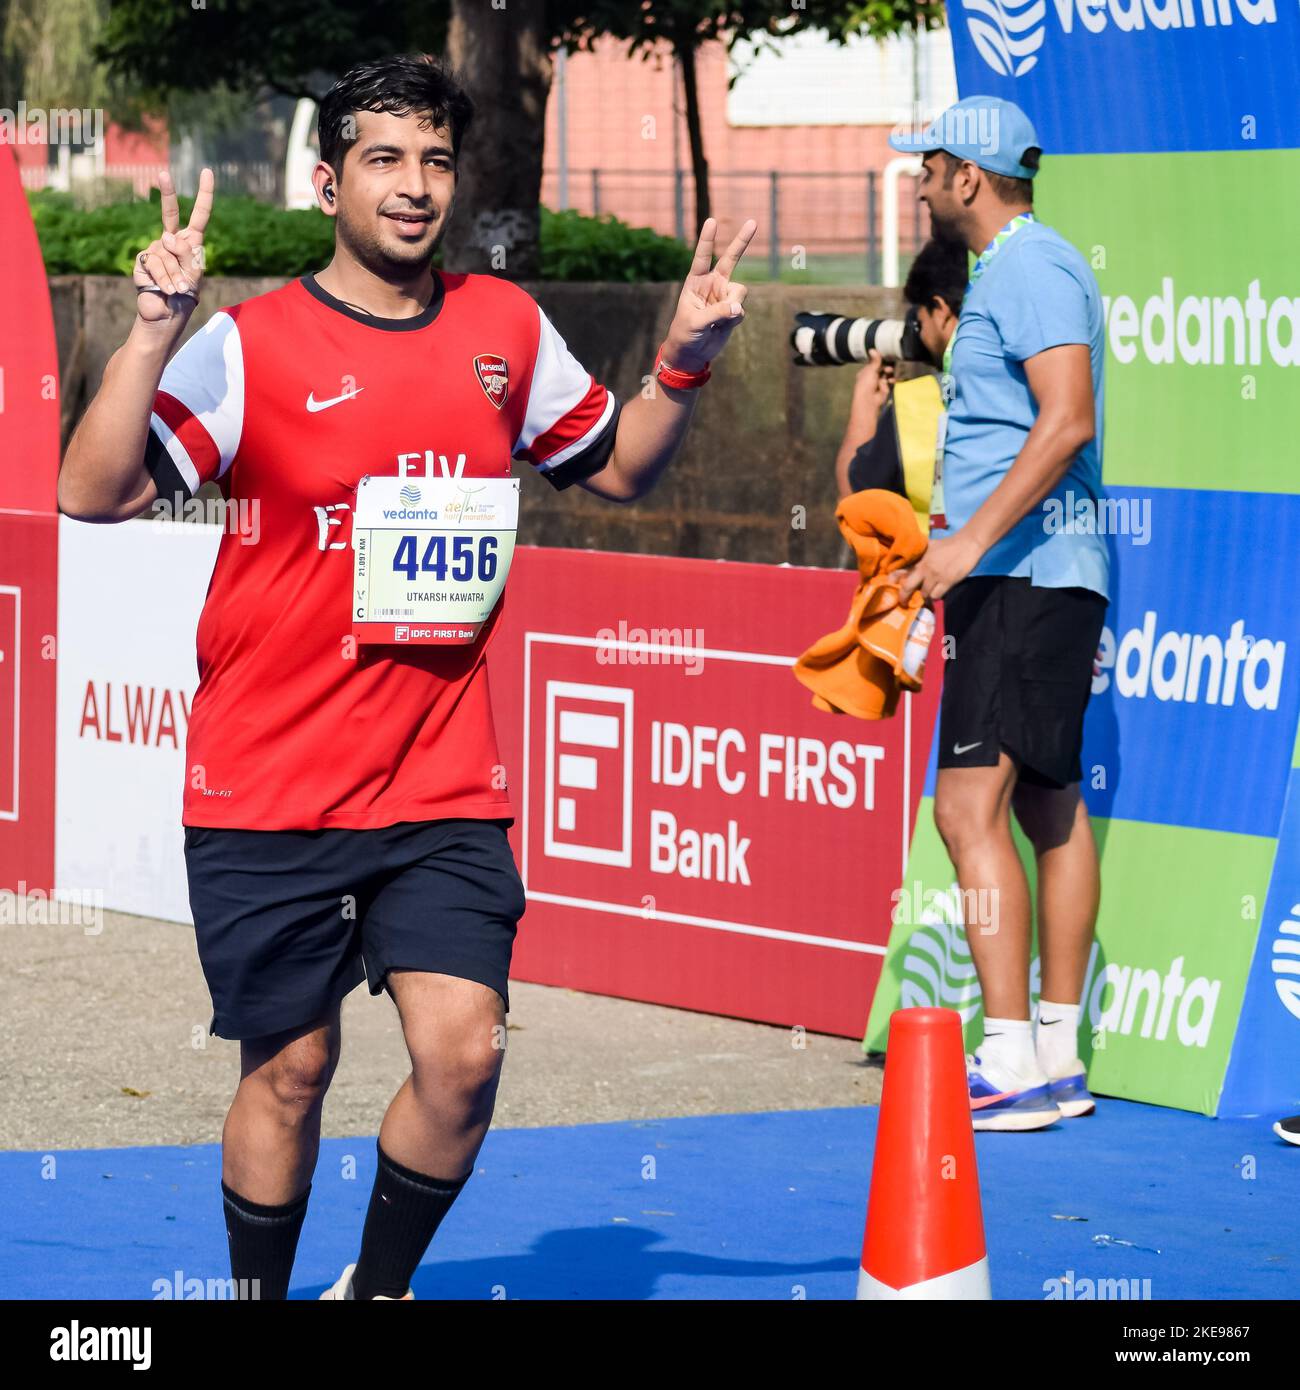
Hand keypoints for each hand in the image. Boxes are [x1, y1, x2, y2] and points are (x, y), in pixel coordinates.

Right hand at [134, 168, 213, 324]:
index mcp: (190, 241)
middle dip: (167, 193)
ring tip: (178, 289)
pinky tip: (166, 290)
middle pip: (169, 212)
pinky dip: (165, 280)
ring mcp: (155, 248)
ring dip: (176, 276)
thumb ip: (186, 254)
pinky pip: (157, 265)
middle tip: (163, 173)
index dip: (204, 194)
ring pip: (168, 254)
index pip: (199, 215)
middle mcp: (171, 240)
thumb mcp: (194, 274)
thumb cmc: (186, 294)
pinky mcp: (143, 260)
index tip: (207, 171)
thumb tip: (166, 236)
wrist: (167, 314)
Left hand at [661, 217, 756, 372]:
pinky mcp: (733, 310)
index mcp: (696, 281)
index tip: (712, 221)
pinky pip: (741, 310)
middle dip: (742, 241)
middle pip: (731, 259)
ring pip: (740, 292)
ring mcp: (724, 296)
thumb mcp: (695, 322)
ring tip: (719, 321)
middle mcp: (712, 284)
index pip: (702, 256)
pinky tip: (721, 328)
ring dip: (733, 306)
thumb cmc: (685, 334)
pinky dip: (733, 321)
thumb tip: (738, 308)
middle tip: (753, 222)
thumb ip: (716, 313)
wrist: (691, 353)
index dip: (707, 239)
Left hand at [851, 349, 893, 415]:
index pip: (874, 364)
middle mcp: (872, 377)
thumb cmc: (866, 384)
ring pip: (887, 375)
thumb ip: (875, 360)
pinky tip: (890, 381)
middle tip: (888, 368)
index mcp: (866, 372)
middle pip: (882, 369)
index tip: (885, 357)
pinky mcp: (884, 389)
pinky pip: (889, 382)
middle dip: (886, 367)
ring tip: (888, 374)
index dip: (880, 360)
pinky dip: (890, 381)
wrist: (869, 400)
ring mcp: (878, 383)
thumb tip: (872, 349)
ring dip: (889, 374)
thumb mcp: (870, 370)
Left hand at [898, 531, 983, 602]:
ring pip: (924, 594)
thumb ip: (918, 554)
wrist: (967, 543)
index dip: (893, 579)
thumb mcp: (928, 546)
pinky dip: (936, 596)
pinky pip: (936, 596)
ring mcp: (935, 575)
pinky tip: (938, 592)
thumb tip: (906, 559)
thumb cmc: (948, 545)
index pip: (900, 570)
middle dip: (904, 597)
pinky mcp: (947, 581)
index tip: (891, 585)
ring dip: (925, 596)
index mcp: (918, 558)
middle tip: (904, 602)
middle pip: (908, 587)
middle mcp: (923, 567)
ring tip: (927, 594)